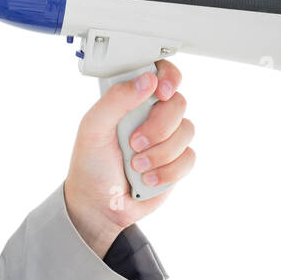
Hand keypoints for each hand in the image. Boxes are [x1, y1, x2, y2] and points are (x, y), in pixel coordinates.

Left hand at [63, 59, 195, 256]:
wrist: (99, 206)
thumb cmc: (91, 165)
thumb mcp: (93, 129)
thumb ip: (115, 100)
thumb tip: (147, 79)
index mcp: (130, 100)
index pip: (160, 74)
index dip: (168, 77)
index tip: (161, 92)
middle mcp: (151, 115)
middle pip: (178, 103)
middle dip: (158, 127)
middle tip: (134, 143)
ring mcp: (166, 138)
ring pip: (186, 131)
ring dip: (160, 153)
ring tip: (136, 166)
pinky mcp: (177, 161)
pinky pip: (189, 157)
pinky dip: (168, 171)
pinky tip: (148, 179)